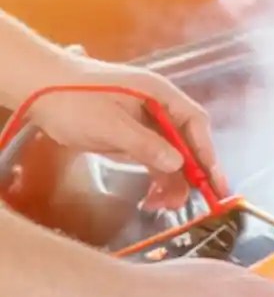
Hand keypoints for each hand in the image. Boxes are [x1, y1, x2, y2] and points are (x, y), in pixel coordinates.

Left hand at [23, 51, 228, 209]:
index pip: (195, 125)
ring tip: (164, 206)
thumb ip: (146, 145)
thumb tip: (178, 164)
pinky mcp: (131, 136)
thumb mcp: (110, 125)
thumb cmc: (73, 99)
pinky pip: (153, 160)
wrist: (36, 89)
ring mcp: (145, 123)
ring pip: (170, 156)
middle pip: (187, 143)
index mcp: (160, 95)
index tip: (214, 182)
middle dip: (190, 175)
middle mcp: (158, 108)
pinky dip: (156, 179)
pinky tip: (152, 198)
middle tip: (193, 202)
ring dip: (172, 182)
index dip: (207, 154)